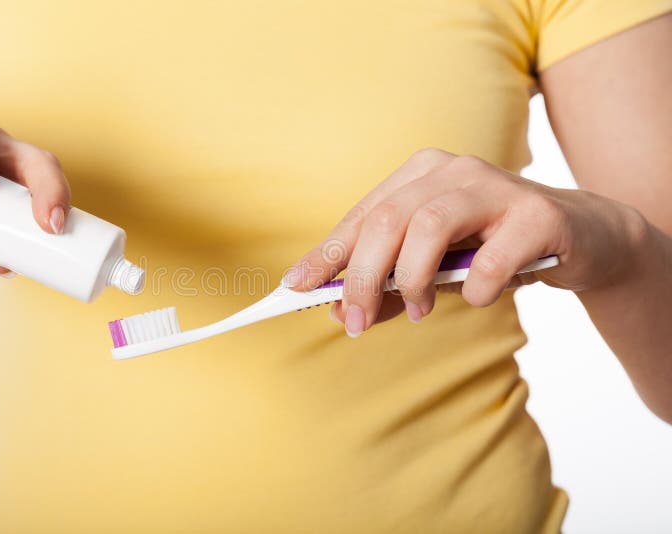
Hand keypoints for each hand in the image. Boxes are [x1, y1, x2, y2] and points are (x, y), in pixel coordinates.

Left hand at [284, 148, 646, 336]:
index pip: (361, 215)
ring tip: (418, 311)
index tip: (294, 288)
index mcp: (420, 174)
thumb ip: (389, 284)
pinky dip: (474, 289)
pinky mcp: (537, 213)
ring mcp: (496, 185)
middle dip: (362, 279)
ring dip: (412, 280)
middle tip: (354, 323)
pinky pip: (490, 259)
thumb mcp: (434, 267)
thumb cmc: (492, 249)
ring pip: (429, 227)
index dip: (326, 254)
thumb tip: (339, 311)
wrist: (577, 237)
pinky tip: (477, 296)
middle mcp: (453, 169)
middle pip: (387, 220)